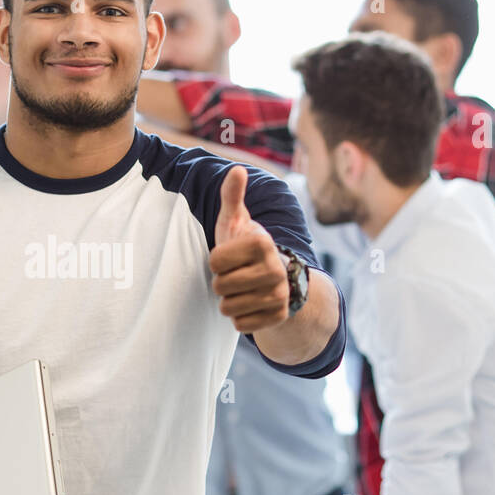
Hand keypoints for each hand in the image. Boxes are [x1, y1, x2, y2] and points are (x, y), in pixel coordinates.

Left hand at [209, 166, 288, 332]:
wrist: (275, 277)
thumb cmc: (244, 246)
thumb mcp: (235, 221)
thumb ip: (232, 196)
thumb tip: (236, 169)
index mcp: (262, 243)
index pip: (214, 262)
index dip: (215, 261)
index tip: (229, 256)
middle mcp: (275, 269)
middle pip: (220, 286)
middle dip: (221, 282)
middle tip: (235, 275)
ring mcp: (279, 295)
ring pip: (228, 308)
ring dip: (228, 301)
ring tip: (241, 289)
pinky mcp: (278, 316)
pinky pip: (240, 324)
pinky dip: (239, 317)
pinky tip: (249, 304)